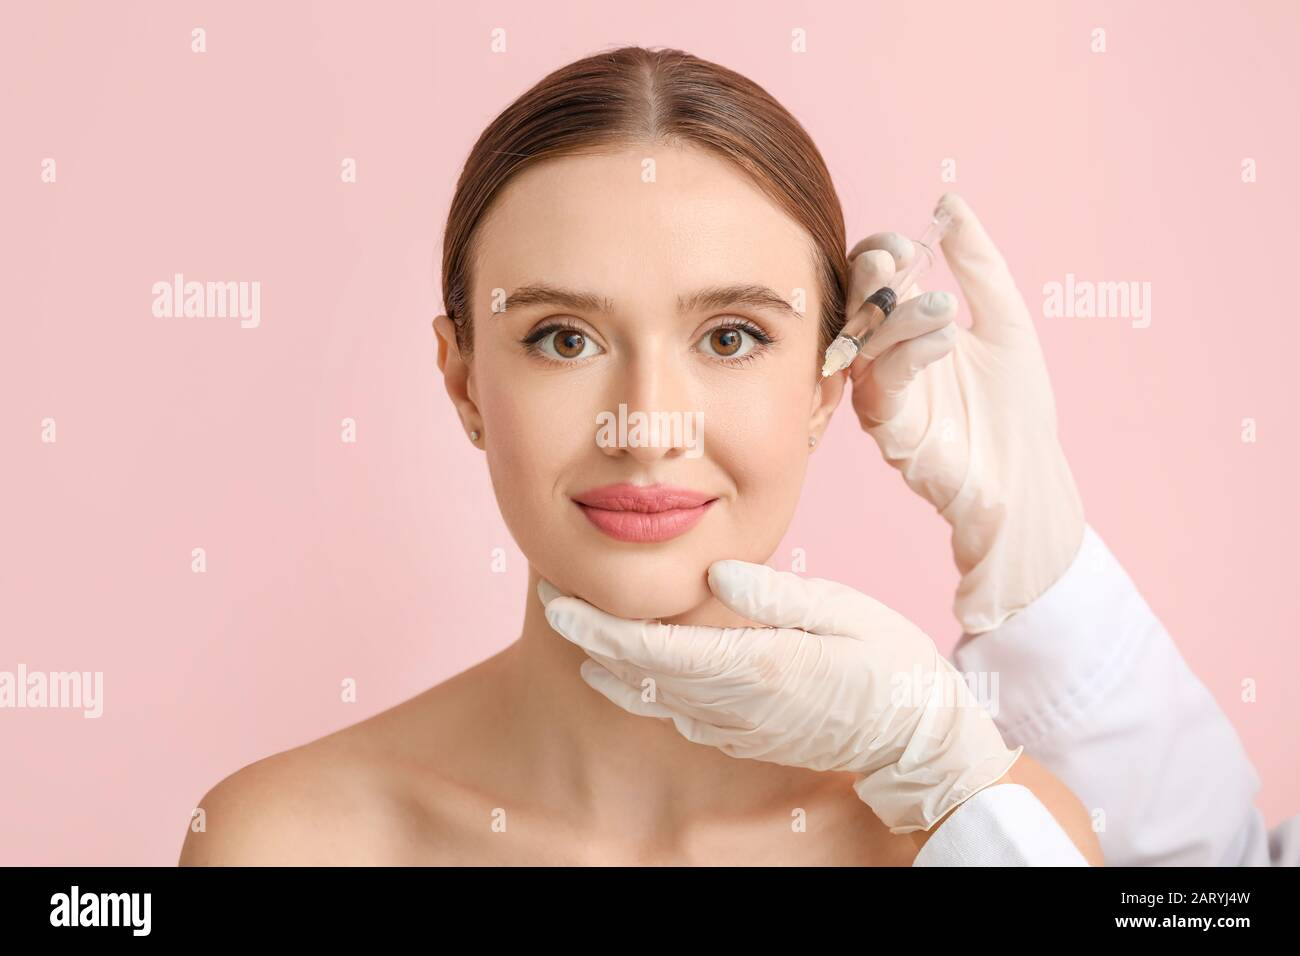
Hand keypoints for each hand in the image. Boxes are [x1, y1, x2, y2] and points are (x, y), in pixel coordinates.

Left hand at [538, 563, 1021, 833]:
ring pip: (651, 696)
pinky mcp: (741, 737)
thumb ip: (779, 596)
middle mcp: (733, 705)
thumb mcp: (848, 615)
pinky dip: (643, 682)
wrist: (916, 743)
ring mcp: (734, 727)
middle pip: (640, 672)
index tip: (558, 601)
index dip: (598, 628)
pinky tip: (629, 661)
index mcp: (756, 668)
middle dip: (589, 637)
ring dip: (609, 661)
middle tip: (552, 597)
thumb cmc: (891, 668)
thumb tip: (716, 573)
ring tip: (577, 624)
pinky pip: (676, 711)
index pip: (654, 650)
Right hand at [843, 192, 1084, 634]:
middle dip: (872, 278)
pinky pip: (882, 382)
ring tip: (947, 311)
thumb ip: (977, 262)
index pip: (876, 276)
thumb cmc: (1017, 405)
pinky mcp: (885, 425)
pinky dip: (910, 354)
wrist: (1026, 474)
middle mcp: (885, 354)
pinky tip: (945, 342)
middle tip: (897, 262)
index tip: (907, 242)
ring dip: (901, 315)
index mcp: (907, 324)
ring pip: (866, 340)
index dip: (882, 253)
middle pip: (857, 304)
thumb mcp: (1004, 318)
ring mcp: (880, 390)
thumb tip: (947, 202)